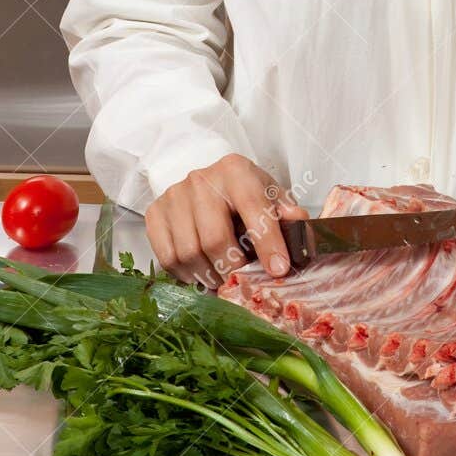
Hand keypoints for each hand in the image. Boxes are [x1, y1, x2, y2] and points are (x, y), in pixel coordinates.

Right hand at [145, 154, 309, 287]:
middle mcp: (201, 180)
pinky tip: (202, 275)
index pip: (253, 208)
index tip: (278, 270)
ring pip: (188, 253)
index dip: (268, 242)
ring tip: (223, 281)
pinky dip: (186, 276)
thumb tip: (300, 224)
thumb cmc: (242, 193)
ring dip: (209, 276)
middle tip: (244, 284)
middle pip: (214, 238)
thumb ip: (287, 212)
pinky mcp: (155, 214)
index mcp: (236, 171)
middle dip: (233, 269)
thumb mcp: (270, 195)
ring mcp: (174, 196)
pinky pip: (167, 258)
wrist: (205, 180)